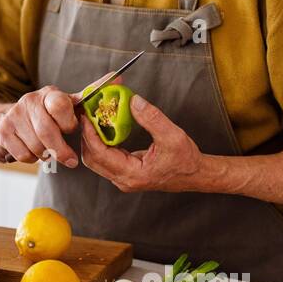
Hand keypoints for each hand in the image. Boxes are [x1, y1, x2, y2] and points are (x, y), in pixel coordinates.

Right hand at [0, 85, 79, 166]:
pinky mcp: (2, 130)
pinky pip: (24, 155)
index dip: (68, 123)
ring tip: (48, 151)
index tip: (72, 130)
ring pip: (36, 146)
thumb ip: (87, 99)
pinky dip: (32, 159)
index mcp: (49, 94)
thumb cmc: (45, 116)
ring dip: (46, 155)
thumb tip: (114, 80)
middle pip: (47, 131)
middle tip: (71, 160)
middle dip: (61, 151)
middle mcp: (30, 100)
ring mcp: (14, 115)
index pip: (60, 105)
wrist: (5, 119)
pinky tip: (33, 151)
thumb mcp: (66, 106)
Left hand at [79, 94, 206, 191]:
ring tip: (94, 118)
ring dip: (92, 139)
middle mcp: (124, 180)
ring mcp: (123, 178)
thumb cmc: (186, 160)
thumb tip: (133, 101)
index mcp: (133, 174)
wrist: (196, 175)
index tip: (86, 116)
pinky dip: (101, 143)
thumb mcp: (172, 136)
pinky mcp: (125, 173)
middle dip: (86, 135)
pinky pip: (105, 158)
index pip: (99, 154)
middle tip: (86, 114)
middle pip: (92, 158)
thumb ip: (151, 118)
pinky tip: (104, 127)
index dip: (89, 134)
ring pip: (96, 159)